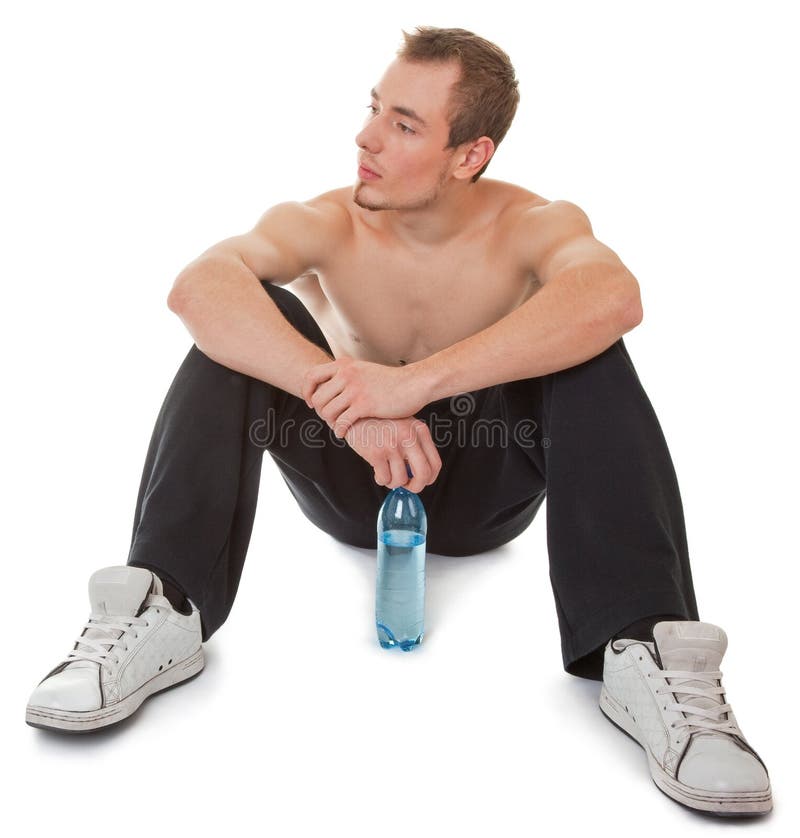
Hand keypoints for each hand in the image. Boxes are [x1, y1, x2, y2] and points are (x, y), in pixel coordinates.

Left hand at [301, 356, 429, 438]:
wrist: (414, 384)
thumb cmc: (390, 381)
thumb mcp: (364, 370)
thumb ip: (347, 374)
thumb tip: (329, 384)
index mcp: (344, 365)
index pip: (311, 376)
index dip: (307, 392)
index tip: (312, 402)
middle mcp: (347, 375)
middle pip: (317, 398)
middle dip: (320, 411)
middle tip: (330, 418)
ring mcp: (355, 389)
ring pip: (327, 412)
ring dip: (330, 422)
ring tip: (338, 426)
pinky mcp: (364, 405)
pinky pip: (342, 422)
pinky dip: (340, 431)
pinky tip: (344, 433)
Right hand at [343, 415, 441, 492]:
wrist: (354, 414)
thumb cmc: (379, 422)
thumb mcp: (404, 425)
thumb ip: (415, 445)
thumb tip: (419, 474)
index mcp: (420, 430)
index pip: (435, 463)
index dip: (429, 479)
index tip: (421, 481)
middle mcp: (409, 437)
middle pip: (423, 475)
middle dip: (415, 487)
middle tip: (407, 486)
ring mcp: (393, 445)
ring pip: (401, 480)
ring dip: (393, 483)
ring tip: (387, 475)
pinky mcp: (376, 453)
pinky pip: (384, 478)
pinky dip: (381, 480)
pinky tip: (378, 472)